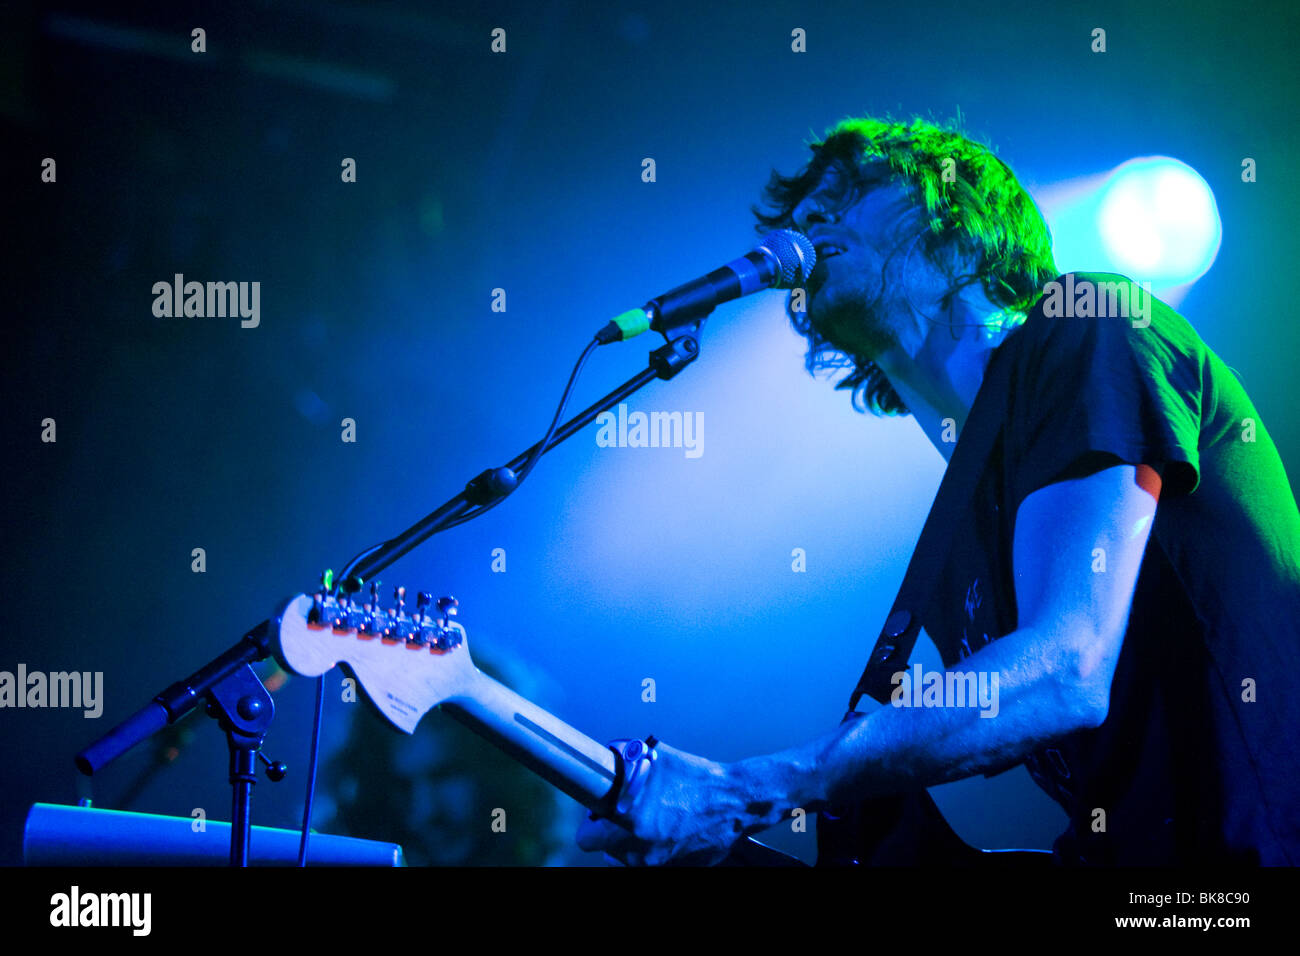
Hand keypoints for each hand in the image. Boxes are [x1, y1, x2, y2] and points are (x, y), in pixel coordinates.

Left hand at [575, 741, 753, 865]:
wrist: (737, 802)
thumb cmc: (696, 778)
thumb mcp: (656, 759)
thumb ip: (625, 760)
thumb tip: (608, 755)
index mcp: (629, 824)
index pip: (587, 839)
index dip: (591, 823)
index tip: (600, 812)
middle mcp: (641, 851)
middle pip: (608, 850)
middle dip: (614, 831)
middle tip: (628, 812)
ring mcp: (660, 864)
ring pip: (631, 858)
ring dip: (634, 840)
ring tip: (653, 817)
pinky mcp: (677, 869)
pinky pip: (654, 860)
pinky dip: (657, 846)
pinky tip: (671, 826)